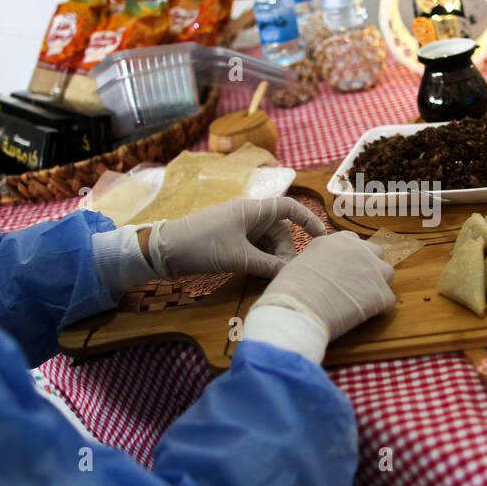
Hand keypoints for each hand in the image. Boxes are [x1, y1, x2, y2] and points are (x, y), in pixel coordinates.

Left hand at [145, 198, 325, 278]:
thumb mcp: (238, 258)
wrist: (165, 250)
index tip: (320, 238)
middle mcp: (249, 216)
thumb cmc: (203, 245)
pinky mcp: (230, 241)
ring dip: (272, 259)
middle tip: (285, 273)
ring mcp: (238, 229)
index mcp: (253, 210)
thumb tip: (290, 274)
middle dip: (286, 251)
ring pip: (267, 243)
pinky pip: (254, 249)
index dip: (307, 220)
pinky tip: (260, 275)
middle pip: (280, 231)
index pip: (289, 208)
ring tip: (272, 277)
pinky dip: (260, 261)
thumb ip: (268, 266)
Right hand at [250, 231, 395, 341]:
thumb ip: (319, 260)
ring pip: (386, 273)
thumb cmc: (291, 289)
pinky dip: (377, 307)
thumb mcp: (301, 262)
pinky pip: (387, 299)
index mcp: (337, 240)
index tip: (343, 269)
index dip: (350, 257)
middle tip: (354, 285)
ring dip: (376, 284)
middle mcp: (359, 249)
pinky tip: (361, 315)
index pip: (353, 241)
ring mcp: (373, 270)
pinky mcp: (381, 293)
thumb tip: (320, 269)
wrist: (299, 308)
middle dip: (368, 267)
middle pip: (375, 253)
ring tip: (359, 300)